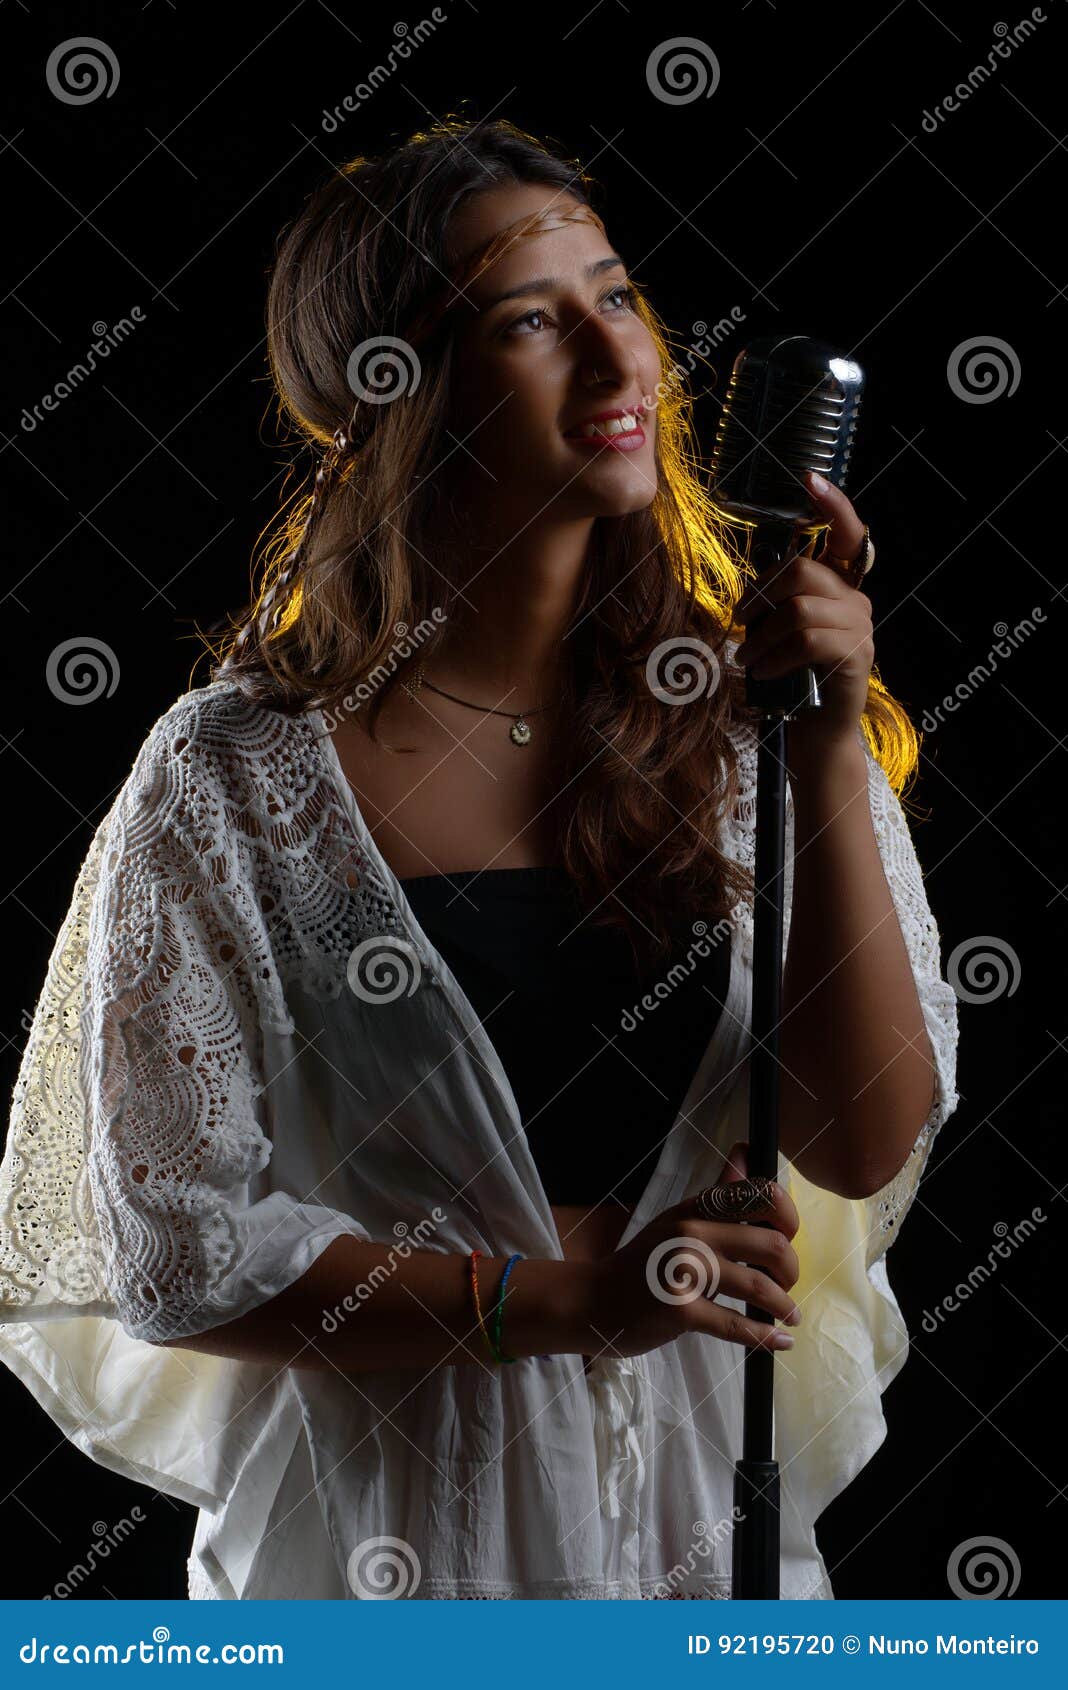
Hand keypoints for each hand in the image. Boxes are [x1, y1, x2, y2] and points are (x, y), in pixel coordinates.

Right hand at [584, 1140, 801, 1360]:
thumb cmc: (644, 1262)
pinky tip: (781, 1341)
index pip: (762, 1196)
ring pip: (760, 1285)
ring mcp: (685, 1270)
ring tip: (790, 1315)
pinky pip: (736, 1324)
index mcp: (697, 1207)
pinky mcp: (681, 1311)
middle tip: (787, 1284)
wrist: (595, 1300)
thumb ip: (719, 1193)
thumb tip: (744, 1150)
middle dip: (792, 1270)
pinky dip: (766, 1337)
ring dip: (784, 1305)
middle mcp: (693, 1231)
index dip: (790, 1219)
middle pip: (772, 1244)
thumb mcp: (679, 1217)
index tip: (789, 1239)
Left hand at [733, 470, 873, 760]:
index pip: (847, 533)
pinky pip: (808, 641)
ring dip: (762, 635)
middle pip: (803, 571)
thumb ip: (775, 604)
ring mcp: (860, 628)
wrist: (814, 732)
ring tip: (748, 660)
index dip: (833, 504)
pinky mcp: (855, 657)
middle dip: (761, 595)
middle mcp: (855, 599)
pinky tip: (762, 672)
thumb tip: (749, 590)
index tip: (810, 478)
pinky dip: (775, 656)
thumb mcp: (779, 634)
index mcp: (838, 586)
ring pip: (800, 609)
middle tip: (742, 624)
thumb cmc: (791, 680)